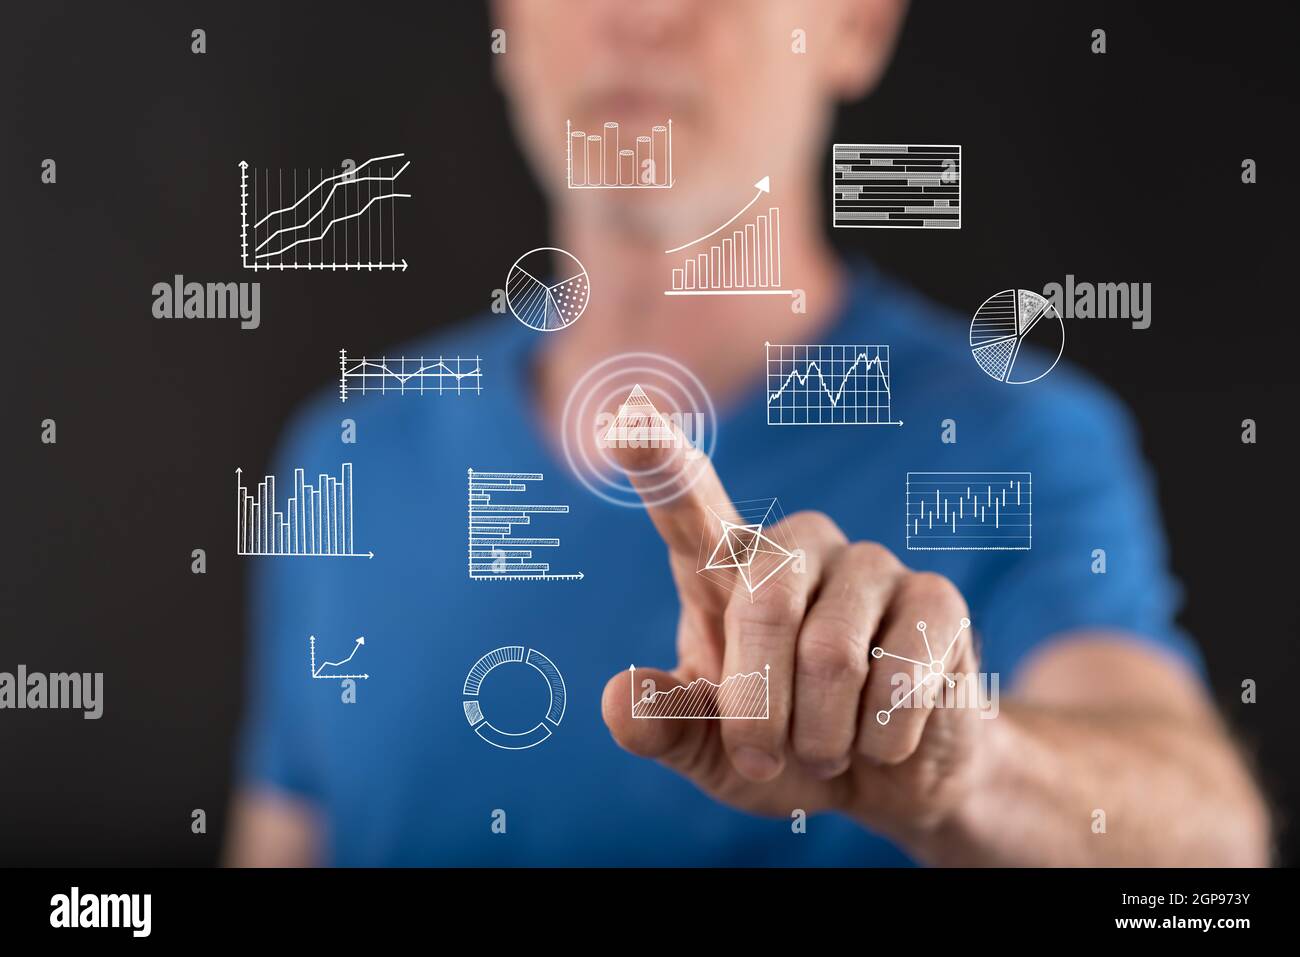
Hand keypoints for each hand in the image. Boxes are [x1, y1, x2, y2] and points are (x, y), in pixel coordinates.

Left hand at [601, 437, 986, 849]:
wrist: (886, 780)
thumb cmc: (781, 750)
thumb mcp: (710, 752)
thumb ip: (665, 727)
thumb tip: (618, 699)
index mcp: (724, 570)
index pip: (686, 504)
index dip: (658, 460)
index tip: (627, 418)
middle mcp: (795, 547)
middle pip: (765, 606)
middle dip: (758, 709)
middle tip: (760, 760)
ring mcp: (870, 565)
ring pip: (833, 655)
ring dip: (821, 737)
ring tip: (826, 749)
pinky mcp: (937, 599)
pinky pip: (900, 679)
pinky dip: (879, 741)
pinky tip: (881, 739)